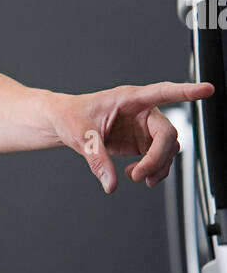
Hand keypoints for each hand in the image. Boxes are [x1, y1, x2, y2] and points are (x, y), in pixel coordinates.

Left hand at [45, 82, 211, 192]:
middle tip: (138, 174)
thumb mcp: (81, 136)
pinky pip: (159, 157)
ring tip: (134, 176)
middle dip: (158, 157)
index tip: (207, 90)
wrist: (65, 123)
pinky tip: (136, 174)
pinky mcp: (142, 142)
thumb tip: (111, 183)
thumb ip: (97, 159)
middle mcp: (142, 111)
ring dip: (157, 166)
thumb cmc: (72, 117)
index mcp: (130, 98)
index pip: (163, 92)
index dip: (186, 92)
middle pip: (168, 133)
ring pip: (167, 148)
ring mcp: (144, 127)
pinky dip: (153, 170)